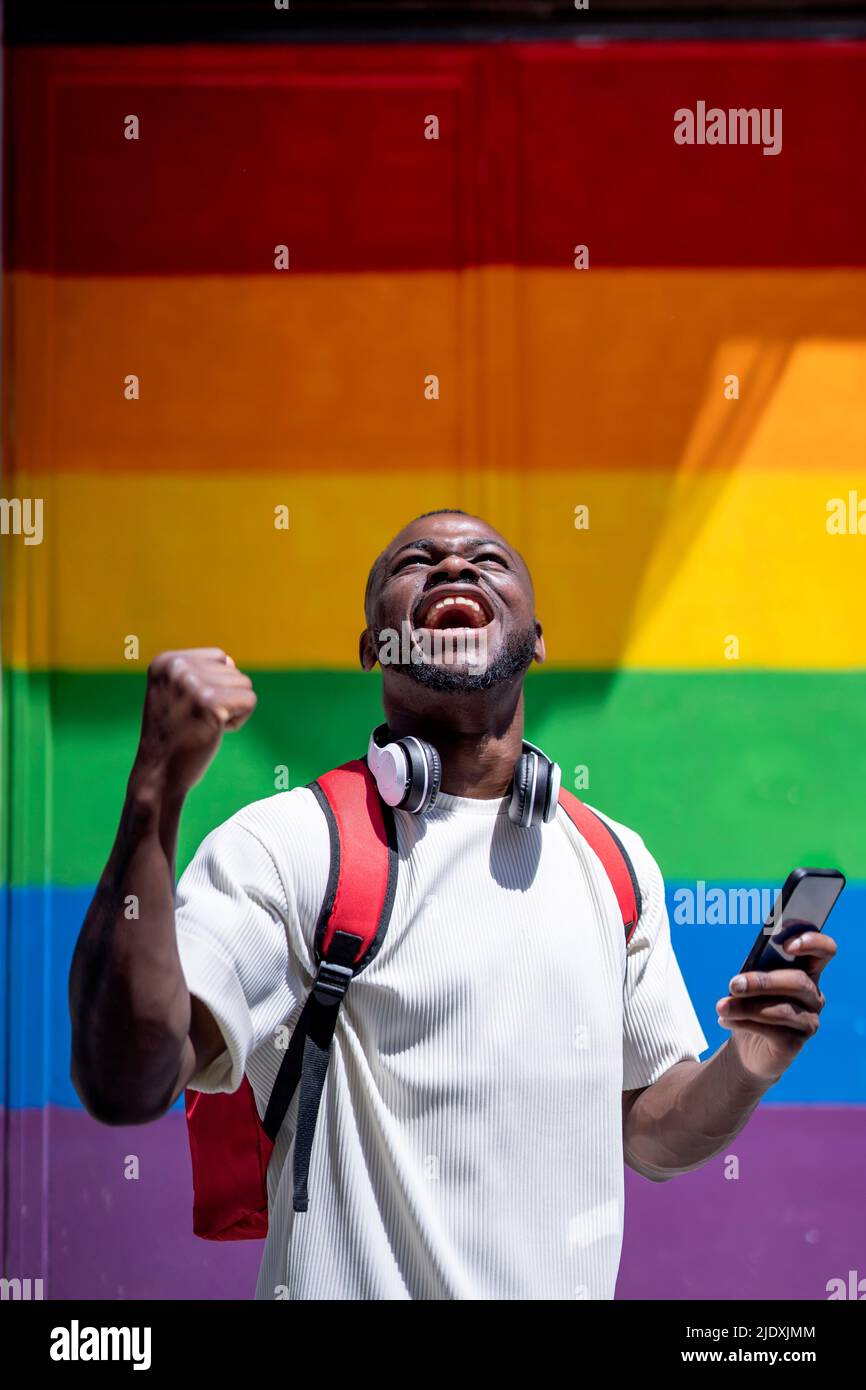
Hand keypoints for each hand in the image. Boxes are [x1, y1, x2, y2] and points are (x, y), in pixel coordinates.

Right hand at [133, 647, 256, 796]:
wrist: (158, 774)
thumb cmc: (172, 736)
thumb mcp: (175, 694)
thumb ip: (199, 672)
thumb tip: (232, 661)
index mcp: (166, 662)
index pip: (218, 657)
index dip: (214, 684)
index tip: (190, 707)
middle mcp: (177, 668)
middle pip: (233, 670)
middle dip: (224, 698)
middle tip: (196, 721)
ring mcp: (193, 685)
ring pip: (244, 685)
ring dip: (232, 709)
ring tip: (204, 725)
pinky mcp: (210, 704)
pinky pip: (250, 701)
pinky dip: (238, 721)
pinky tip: (214, 732)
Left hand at [716, 932, 836, 1082]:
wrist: (747, 1047)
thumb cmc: (751, 1003)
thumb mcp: (751, 982)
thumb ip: (755, 970)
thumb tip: (745, 974)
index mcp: (807, 971)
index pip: (825, 950)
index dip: (812, 942)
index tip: (786, 945)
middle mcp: (814, 996)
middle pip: (798, 982)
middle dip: (763, 982)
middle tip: (733, 984)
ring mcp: (809, 1021)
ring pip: (782, 1010)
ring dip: (746, 1007)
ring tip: (721, 1007)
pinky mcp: (796, 1044)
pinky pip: (773, 1031)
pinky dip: (744, 1023)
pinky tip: (725, 1021)